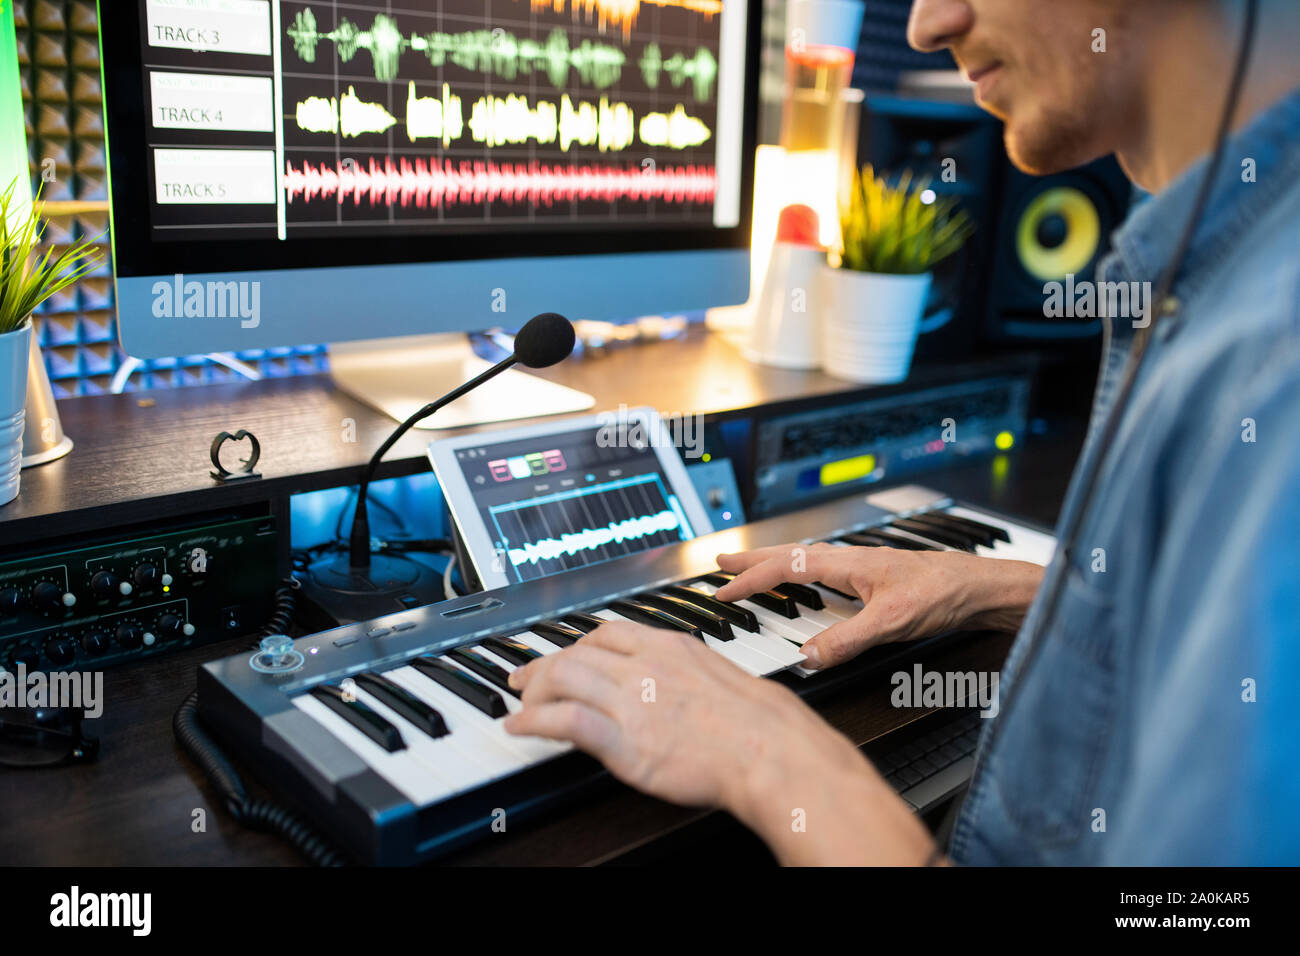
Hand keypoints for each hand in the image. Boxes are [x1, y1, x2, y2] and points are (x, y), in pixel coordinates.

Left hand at [505, 620, 803, 807]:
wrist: (768, 749)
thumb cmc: (756, 722)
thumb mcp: (715, 676)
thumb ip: (681, 674)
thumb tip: (667, 684)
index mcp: (668, 647)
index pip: (608, 632)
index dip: (577, 644)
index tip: (564, 655)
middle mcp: (644, 667)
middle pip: (576, 653)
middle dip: (544, 666)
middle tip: (524, 680)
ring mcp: (632, 702)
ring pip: (564, 679)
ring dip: (534, 692)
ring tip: (522, 706)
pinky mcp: (625, 740)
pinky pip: (565, 721)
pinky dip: (534, 722)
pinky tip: (521, 728)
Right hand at [714, 542, 1041, 668]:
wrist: (982, 588)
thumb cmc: (943, 594)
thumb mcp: (890, 623)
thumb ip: (846, 640)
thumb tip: (807, 656)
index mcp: (847, 564)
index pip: (786, 568)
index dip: (751, 580)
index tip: (723, 590)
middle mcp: (851, 561)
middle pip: (790, 555)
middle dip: (753, 559)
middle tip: (721, 562)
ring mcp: (863, 568)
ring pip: (806, 561)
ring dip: (775, 565)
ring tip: (752, 570)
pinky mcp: (875, 579)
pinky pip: (824, 571)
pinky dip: (801, 575)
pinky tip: (805, 586)